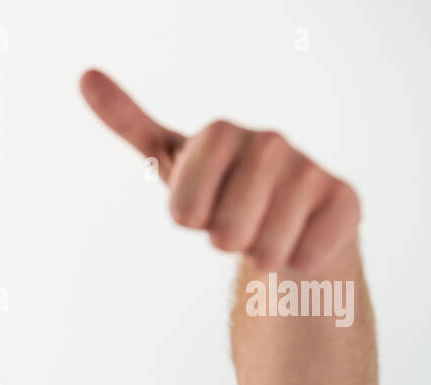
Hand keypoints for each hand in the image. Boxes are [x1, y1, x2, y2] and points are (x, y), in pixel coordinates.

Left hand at [79, 68, 360, 273]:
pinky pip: (305, 257)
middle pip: (226, 232)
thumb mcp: (171, 161)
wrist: (287, 222)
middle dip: (225, 241)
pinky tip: (301, 239)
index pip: (184, 209)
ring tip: (266, 231)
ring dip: (260, 255)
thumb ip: (129, 123)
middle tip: (234, 224)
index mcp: (220, 134)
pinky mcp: (346, 200)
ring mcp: (310, 169)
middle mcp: (269, 142)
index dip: (190, 220)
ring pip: (266, 251)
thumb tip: (85, 74)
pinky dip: (297, 263)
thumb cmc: (221, 192)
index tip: (197, 210)